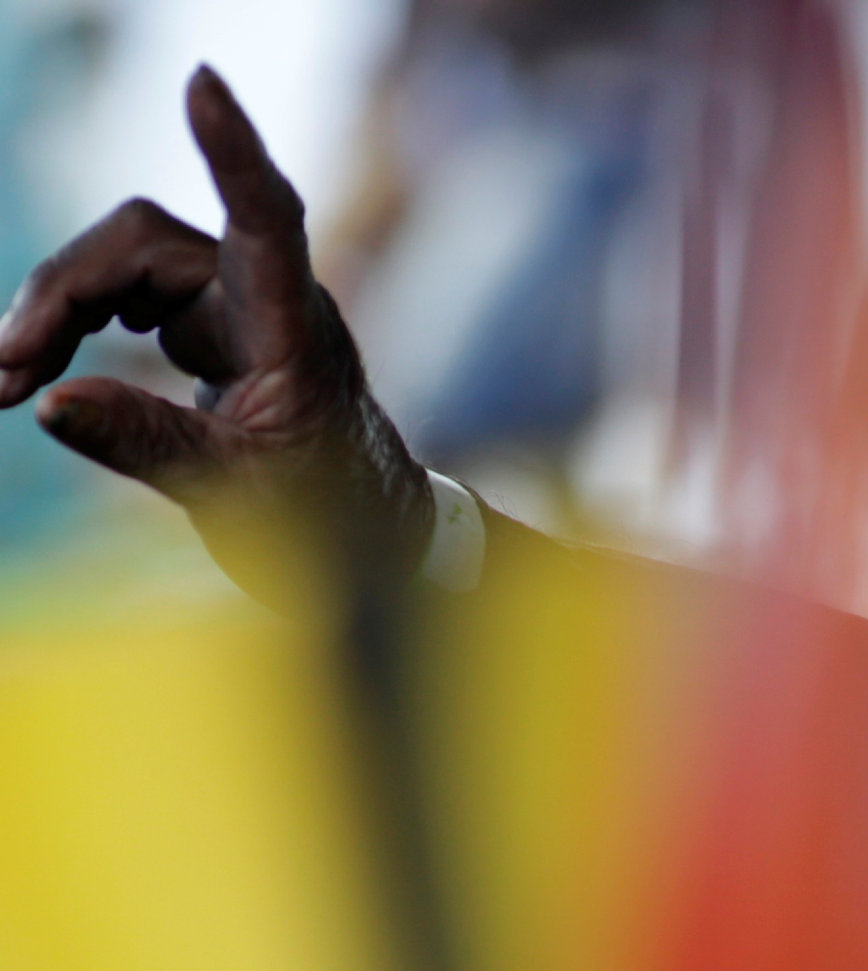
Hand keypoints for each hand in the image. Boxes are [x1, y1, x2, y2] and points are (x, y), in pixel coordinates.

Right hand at [0, 65, 430, 592]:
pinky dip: (71, 326)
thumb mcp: (238, 498)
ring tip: (7, 384)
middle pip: (140, 241)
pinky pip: (119, 294)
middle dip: (60, 294)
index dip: (233, 150)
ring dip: (55, 311)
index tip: (202, 83)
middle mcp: (265, 297)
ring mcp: (232, 304)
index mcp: (296, 331)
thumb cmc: (332, 516)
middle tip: (5, 376)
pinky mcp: (204, 322)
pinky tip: (38, 373)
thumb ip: (147, 446)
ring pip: (120, 262)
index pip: (269, 218)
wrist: (371, 531)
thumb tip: (49, 404)